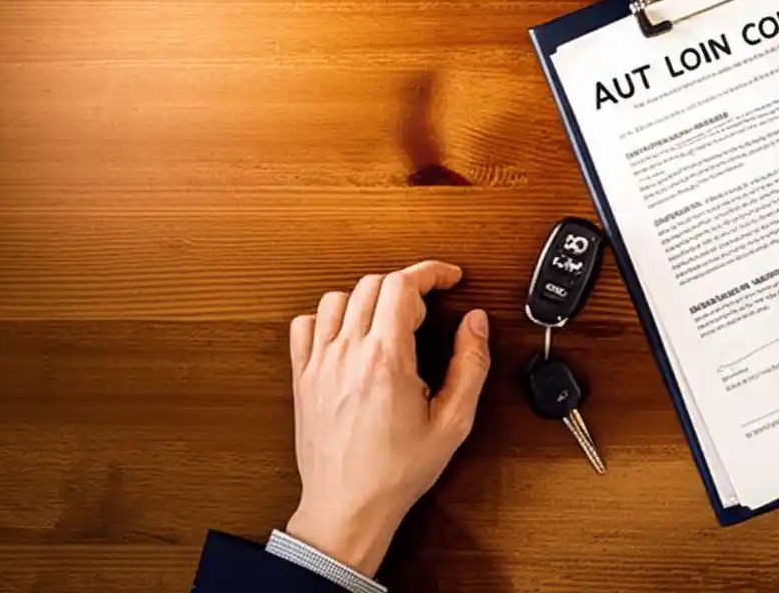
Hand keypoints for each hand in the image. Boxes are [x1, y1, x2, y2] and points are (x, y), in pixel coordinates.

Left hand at [285, 260, 489, 575]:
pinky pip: (305, 324)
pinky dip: (328, 317)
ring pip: (338, 297)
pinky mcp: (302, 377)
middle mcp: (348, 354)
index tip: (447, 277)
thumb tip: (476, 324)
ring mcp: (320, 363)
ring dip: (367, 298)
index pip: (403, 285)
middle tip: (426, 311)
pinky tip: (348, 335)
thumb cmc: (396, 473)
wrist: (348, 507)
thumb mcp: (452, 423)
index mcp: (386, 360)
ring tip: (388, 322)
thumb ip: (469, 365)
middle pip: (373, 284)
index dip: (430, 272)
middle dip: (406, 286)